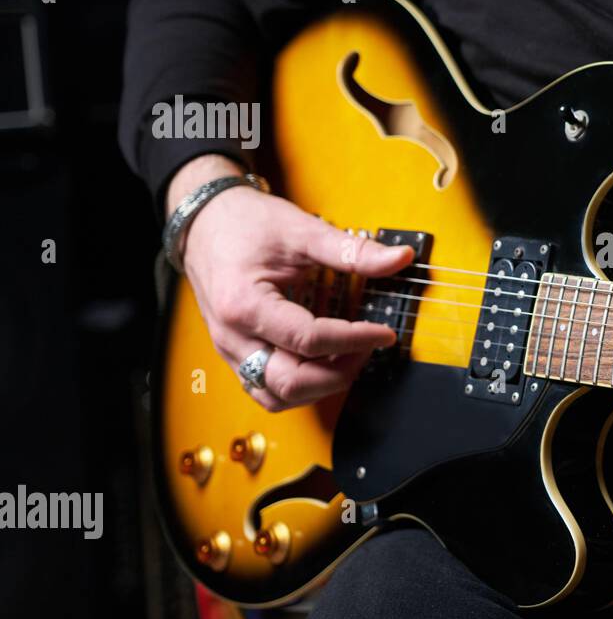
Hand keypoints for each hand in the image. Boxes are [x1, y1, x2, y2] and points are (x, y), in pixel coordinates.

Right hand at [168, 155, 412, 411]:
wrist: (205, 222)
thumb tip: (400, 259)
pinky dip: (302, 385)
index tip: (384, 333)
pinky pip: (267, 388)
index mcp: (244, 305)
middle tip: (369, 346)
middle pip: (290, 382)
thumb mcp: (302, 230)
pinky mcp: (236, 354)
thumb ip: (352, 250)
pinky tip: (326, 363)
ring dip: (320, 385)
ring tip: (350, 356)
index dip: (353, 339)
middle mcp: (232, 337)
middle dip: (339, 372)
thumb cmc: (245, 223)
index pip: (308, 340)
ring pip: (277, 396)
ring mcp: (231, 350)